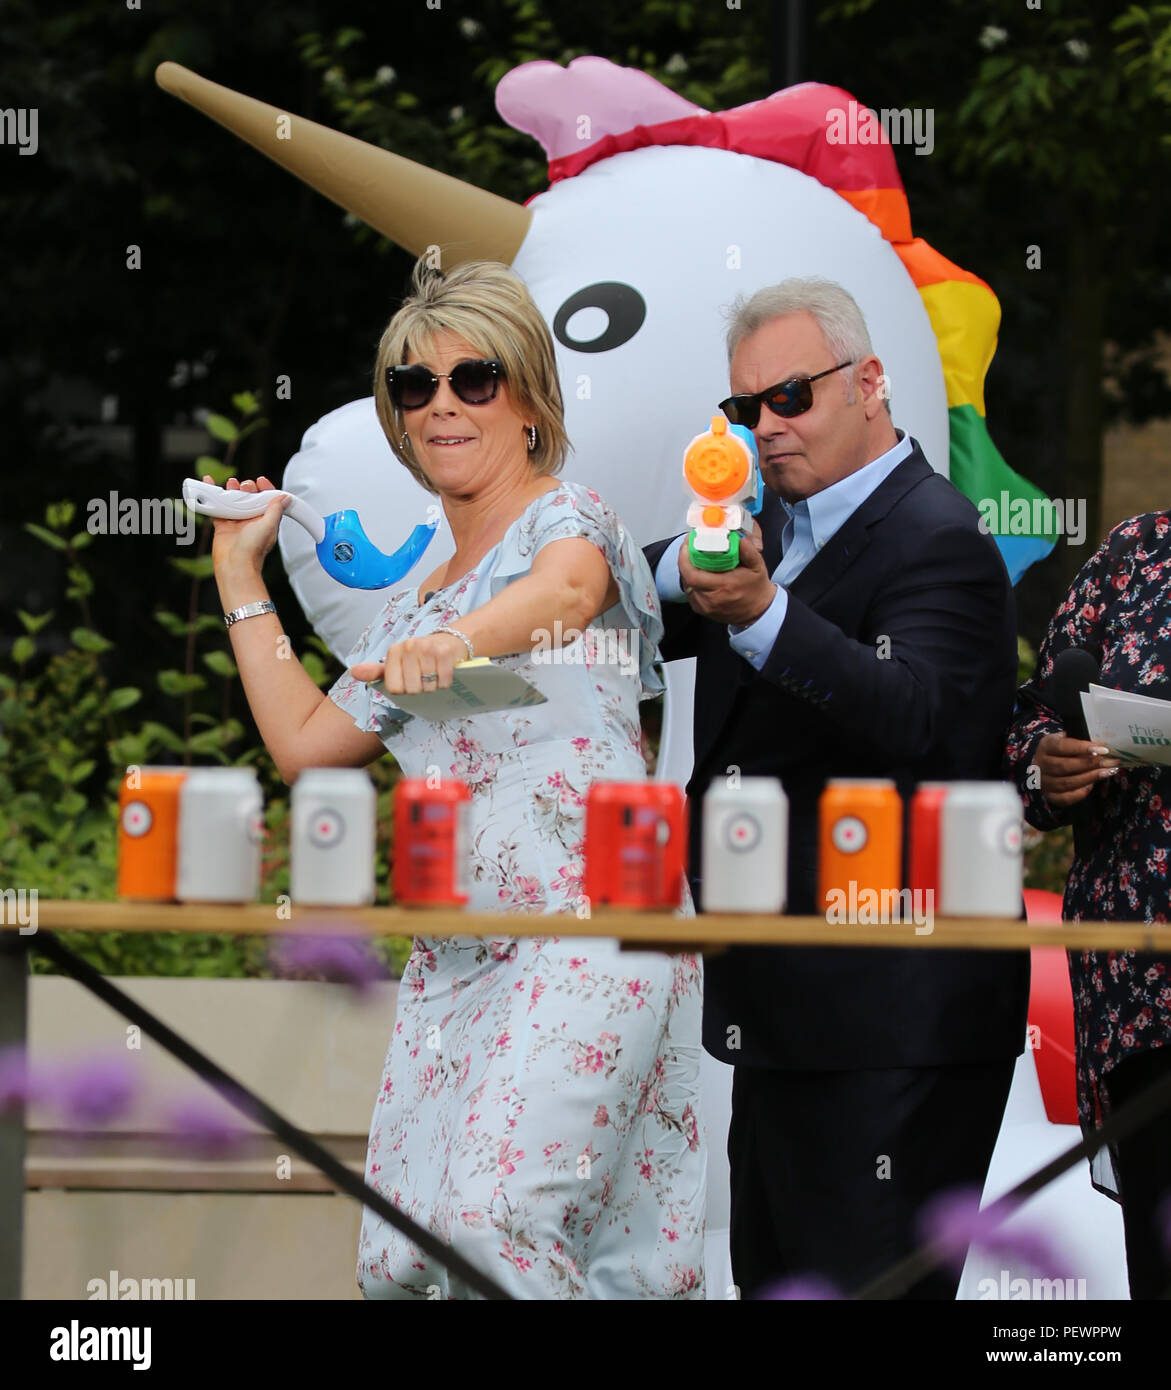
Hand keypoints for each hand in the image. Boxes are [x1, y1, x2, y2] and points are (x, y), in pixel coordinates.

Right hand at [205, 474, 287, 575]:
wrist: (235, 565)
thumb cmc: (253, 550)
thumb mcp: (269, 526)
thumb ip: (275, 510)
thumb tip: (285, 498)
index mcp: (265, 520)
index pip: (267, 500)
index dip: (265, 489)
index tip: (260, 481)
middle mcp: (251, 521)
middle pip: (249, 498)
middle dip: (246, 488)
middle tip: (243, 485)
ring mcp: (236, 522)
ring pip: (233, 501)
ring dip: (231, 490)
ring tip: (230, 484)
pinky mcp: (222, 525)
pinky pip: (217, 507)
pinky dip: (213, 496)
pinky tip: (210, 485)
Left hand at [351, 631, 468, 694]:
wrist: (449, 640)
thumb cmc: (418, 656)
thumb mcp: (395, 662)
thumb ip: (375, 671)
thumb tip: (353, 672)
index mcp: (394, 651)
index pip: (395, 688)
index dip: (404, 690)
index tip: (409, 681)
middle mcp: (409, 647)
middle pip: (413, 690)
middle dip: (420, 689)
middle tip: (423, 677)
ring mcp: (428, 649)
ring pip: (429, 687)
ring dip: (434, 686)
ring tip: (434, 673)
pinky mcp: (445, 653)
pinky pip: (444, 682)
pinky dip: (445, 682)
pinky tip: (444, 672)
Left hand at [679, 523, 775, 626]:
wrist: (758, 611)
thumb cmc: (756, 589)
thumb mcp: (757, 567)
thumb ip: (748, 552)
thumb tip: (739, 539)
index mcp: (724, 586)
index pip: (693, 574)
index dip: (685, 558)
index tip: (688, 544)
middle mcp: (712, 598)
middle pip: (687, 577)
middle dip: (686, 560)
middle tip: (690, 547)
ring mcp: (705, 606)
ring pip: (686, 584)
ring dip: (688, 570)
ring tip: (694, 558)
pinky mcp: (702, 609)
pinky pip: (690, 592)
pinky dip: (691, 581)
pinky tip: (698, 573)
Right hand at [1033, 733, 1120, 806]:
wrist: (1043, 765)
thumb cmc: (1061, 751)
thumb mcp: (1065, 740)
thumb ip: (1080, 742)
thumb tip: (1101, 746)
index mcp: (1045, 746)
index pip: (1062, 747)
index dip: (1083, 748)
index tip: (1103, 749)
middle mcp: (1041, 764)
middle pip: (1065, 766)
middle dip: (1091, 764)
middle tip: (1110, 762)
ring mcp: (1044, 781)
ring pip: (1067, 782)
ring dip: (1091, 777)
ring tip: (1108, 772)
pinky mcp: (1049, 795)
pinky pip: (1066, 797)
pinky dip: (1081, 792)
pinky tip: (1092, 785)